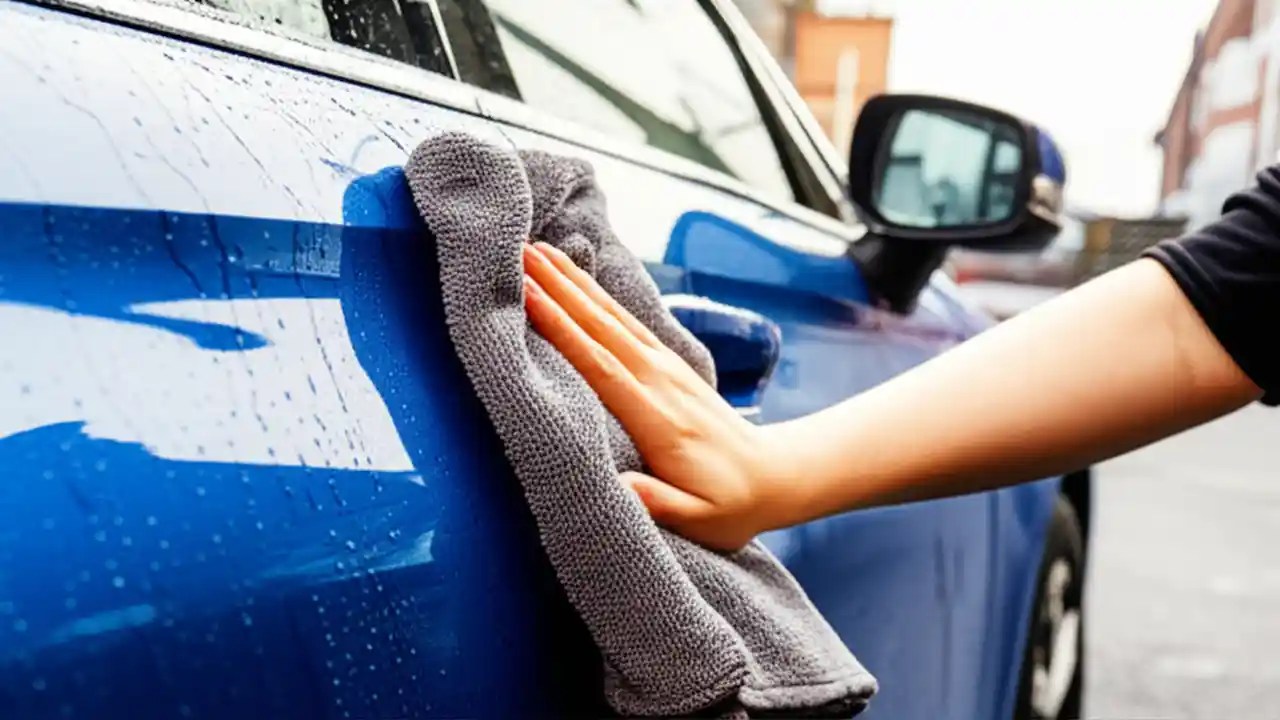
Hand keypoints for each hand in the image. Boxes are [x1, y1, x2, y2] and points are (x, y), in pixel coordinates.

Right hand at [521, 242, 792, 550]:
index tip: (528, 297)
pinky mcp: (667, 364)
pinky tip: (575, 276)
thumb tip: (621, 489)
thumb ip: (661, 503)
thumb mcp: (700, 520)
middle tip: (517, 252)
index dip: (562, 329)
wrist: (772, 477)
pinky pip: (624, 321)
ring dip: (573, 281)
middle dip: (558, 289)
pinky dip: (596, 294)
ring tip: (536, 249)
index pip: (600, 365)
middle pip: (600, 327)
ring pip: (611, 316)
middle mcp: (661, 381)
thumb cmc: (728, 506)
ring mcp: (666, 367)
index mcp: (658, 417)